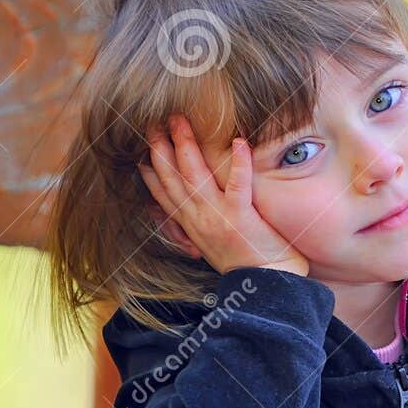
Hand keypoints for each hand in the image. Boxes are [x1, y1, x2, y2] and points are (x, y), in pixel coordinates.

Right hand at [139, 114, 309, 275]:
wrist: (268, 287)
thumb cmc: (248, 264)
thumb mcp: (213, 245)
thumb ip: (203, 224)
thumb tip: (193, 210)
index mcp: (191, 227)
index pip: (163, 195)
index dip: (150, 171)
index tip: (140, 150)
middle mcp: (198, 221)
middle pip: (172, 179)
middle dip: (160, 149)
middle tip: (153, 122)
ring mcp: (218, 218)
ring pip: (195, 177)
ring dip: (187, 146)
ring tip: (180, 120)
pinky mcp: (241, 219)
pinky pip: (238, 186)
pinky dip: (238, 163)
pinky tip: (238, 141)